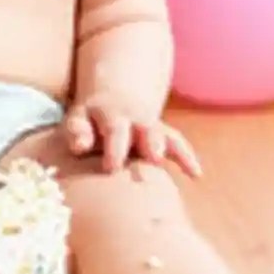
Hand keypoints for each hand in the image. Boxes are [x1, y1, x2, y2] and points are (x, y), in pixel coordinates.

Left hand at [64, 99, 202, 177]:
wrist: (114, 98)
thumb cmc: (90, 119)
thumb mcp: (78, 118)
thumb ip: (77, 131)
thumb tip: (79, 146)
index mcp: (111, 114)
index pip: (115, 129)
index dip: (114, 148)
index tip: (112, 168)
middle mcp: (135, 120)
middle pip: (146, 130)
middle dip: (152, 143)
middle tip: (155, 158)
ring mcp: (152, 128)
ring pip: (166, 136)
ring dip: (174, 150)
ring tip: (186, 168)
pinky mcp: (164, 137)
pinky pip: (178, 145)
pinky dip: (187, 158)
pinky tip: (196, 175)